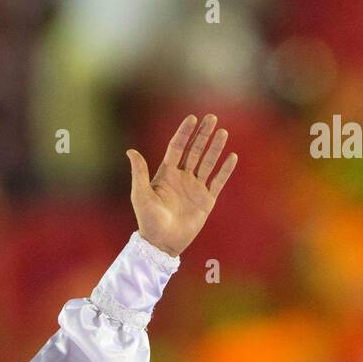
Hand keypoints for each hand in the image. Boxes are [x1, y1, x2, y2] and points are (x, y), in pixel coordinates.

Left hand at [126, 114, 236, 257]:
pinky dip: (225, 170)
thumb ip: (139, 173)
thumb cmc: (148, 220)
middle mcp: (182, 177)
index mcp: (166, 173)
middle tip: (212, 118)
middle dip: (203, 134)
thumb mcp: (140, 195)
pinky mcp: (207, 200)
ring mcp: (196, 188)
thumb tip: (130, 151)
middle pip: (195, 150)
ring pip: (208, 162)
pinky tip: (232, 157)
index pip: (177, 147)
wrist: (162, 243)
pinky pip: (218, 181)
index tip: (192, 118)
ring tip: (223, 132)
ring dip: (215, 148)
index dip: (184, 132)